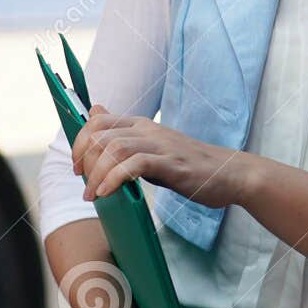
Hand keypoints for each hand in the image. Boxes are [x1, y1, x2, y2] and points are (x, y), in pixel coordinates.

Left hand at [71, 104, 249, 207]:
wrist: (230, 173)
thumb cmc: (190, 164)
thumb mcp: (152, 146)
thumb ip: (123, 134)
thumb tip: (95, 112)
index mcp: (143, 126)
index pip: (98, 121)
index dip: (79, 143)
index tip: (77, 168)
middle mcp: (150, 130)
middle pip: (101, 134)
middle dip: (84, 161)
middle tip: (85, 185)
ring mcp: (162, 146)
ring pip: (115, 148)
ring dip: (97, 173)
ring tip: (94, 195)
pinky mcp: (173, 164)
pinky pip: (136, 164)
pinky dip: (116, 178)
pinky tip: (109, 194)